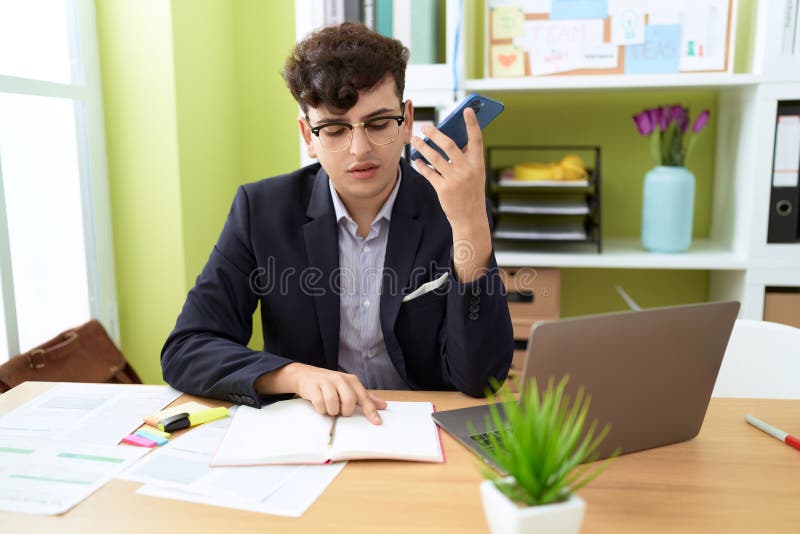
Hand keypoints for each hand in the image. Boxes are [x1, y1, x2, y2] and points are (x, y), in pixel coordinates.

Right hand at [257, 363, 386, 423]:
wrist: (306, 375)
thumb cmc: (330, 384)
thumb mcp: (349, 387)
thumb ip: (365, 397)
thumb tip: (383, 405)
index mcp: (352, 380)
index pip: (364, 397)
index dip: (370, 410)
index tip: (376, 422)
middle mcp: (340, 379)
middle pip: (349, 401)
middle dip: (345, 411)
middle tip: (341, 411)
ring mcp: (326, 382)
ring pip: (333, 404)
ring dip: (332, 411)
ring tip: (330, 407)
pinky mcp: (314, 387)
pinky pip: (320, 404)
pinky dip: (321, 409)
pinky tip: (321, 405)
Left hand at [409, 107, 487, 231]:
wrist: (470, 218)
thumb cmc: (471, 193)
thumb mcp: (475, 175)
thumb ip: (465, 159)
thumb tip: (448, 140)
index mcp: (478, 163)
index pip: (476, 139)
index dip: (472, 123)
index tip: (467, 110)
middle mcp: (467, 169)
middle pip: (449, 144)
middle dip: (435, 133)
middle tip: (425, 127)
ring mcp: (455, 180)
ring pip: (434, 157)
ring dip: (422, 147)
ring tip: (414, 140)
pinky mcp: (444, 189)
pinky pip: (429, 173)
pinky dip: (421, 165)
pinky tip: (416, 160)